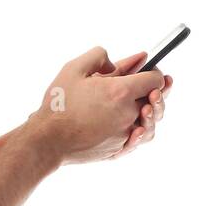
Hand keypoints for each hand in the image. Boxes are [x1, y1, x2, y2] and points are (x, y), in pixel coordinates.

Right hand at [27, 47, 168, 165]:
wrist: (48, 139)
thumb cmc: (59, 104)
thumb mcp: (74, 68)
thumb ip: (98, 56)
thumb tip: (115, 63)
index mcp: (120, 92)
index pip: (155, 80)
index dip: (154, 71)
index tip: (148, 69)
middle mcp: (128, 114)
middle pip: (157, 100)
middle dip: (157, 90)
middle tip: (156, 85)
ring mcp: (125, 134)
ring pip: (151, 122)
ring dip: (153, 111)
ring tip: (147, 104)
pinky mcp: (120, 148)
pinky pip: (139, 139)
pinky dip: (141, 130)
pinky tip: (137, 124)